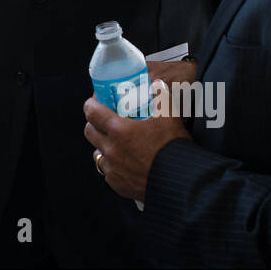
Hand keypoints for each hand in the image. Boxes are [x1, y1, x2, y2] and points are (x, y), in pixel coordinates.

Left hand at [83, 88, 189, 202]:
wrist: (181, 181)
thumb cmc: (174, 148)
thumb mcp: (170, 116)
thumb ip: (161, 96)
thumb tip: (158, 85)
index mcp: (119, 130)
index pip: (91, 112)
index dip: (91, 104)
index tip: (96, 101)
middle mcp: (111, 150)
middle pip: (89, 132)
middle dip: (94, 124)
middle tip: (104, 120)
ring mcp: (113, 169)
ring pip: (97, 153)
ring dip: (102, 146)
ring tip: (115, 142)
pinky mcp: (118, 184)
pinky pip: (108, 172)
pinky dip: (112, 165)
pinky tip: (124, 161)